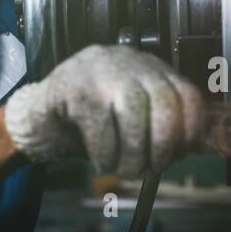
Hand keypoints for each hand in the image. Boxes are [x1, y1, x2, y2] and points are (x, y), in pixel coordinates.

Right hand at [4, 45, 205, 176]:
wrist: (38, 116)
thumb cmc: (92, 123)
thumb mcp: (133, 121)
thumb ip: (162, 129)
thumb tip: (192, 150)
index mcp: (150, 68)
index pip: (186, 92)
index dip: (191, 128)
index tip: (182, 154)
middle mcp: (129, 62)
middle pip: (164, 104)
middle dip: (163, 146)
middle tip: (152, 168)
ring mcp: (100, 70)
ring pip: (133, 117)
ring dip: (132, 156)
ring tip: (124, 169)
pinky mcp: (72, 86)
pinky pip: (101, 128)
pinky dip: (106, 154)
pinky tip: (102, 160)